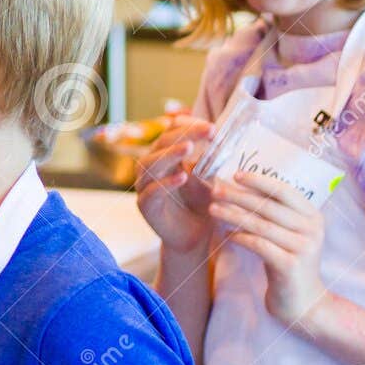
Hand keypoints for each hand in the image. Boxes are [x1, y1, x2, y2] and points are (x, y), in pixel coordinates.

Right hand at [134, 116, 215, 251]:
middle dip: (183, 135)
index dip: (189, 126)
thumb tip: (219, 134)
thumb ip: (208, 159)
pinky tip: (183, 177)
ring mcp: (145, 186)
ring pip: (150, 164)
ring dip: (170, 154)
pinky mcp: (145, 206)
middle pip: (160, 144)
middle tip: (206, 130)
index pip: (171, 133)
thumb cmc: (200, 205)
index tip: (213, 127)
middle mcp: (151, 168)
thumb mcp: (207, 178)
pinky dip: (166, 183)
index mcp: (164, 157)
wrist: (195, 238)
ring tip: (189, 147)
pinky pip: (151, 191)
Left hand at [209, 171, 327, 325]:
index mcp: (313, 216)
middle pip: (269, 207)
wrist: (303, 301)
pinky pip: (259, 245)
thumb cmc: (288, 260)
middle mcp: (312, 230)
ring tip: (213, 209)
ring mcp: (304, 248)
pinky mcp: (290, 265)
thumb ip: (273, 212)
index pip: (285, 191)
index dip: (260, 181)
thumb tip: (240, 186)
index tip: (235, 174)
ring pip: (261, 225)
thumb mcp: (286, 233)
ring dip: (233, 215)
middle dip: (238, 196)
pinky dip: (241, 237)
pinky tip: (227, 234)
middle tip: (215, 190)